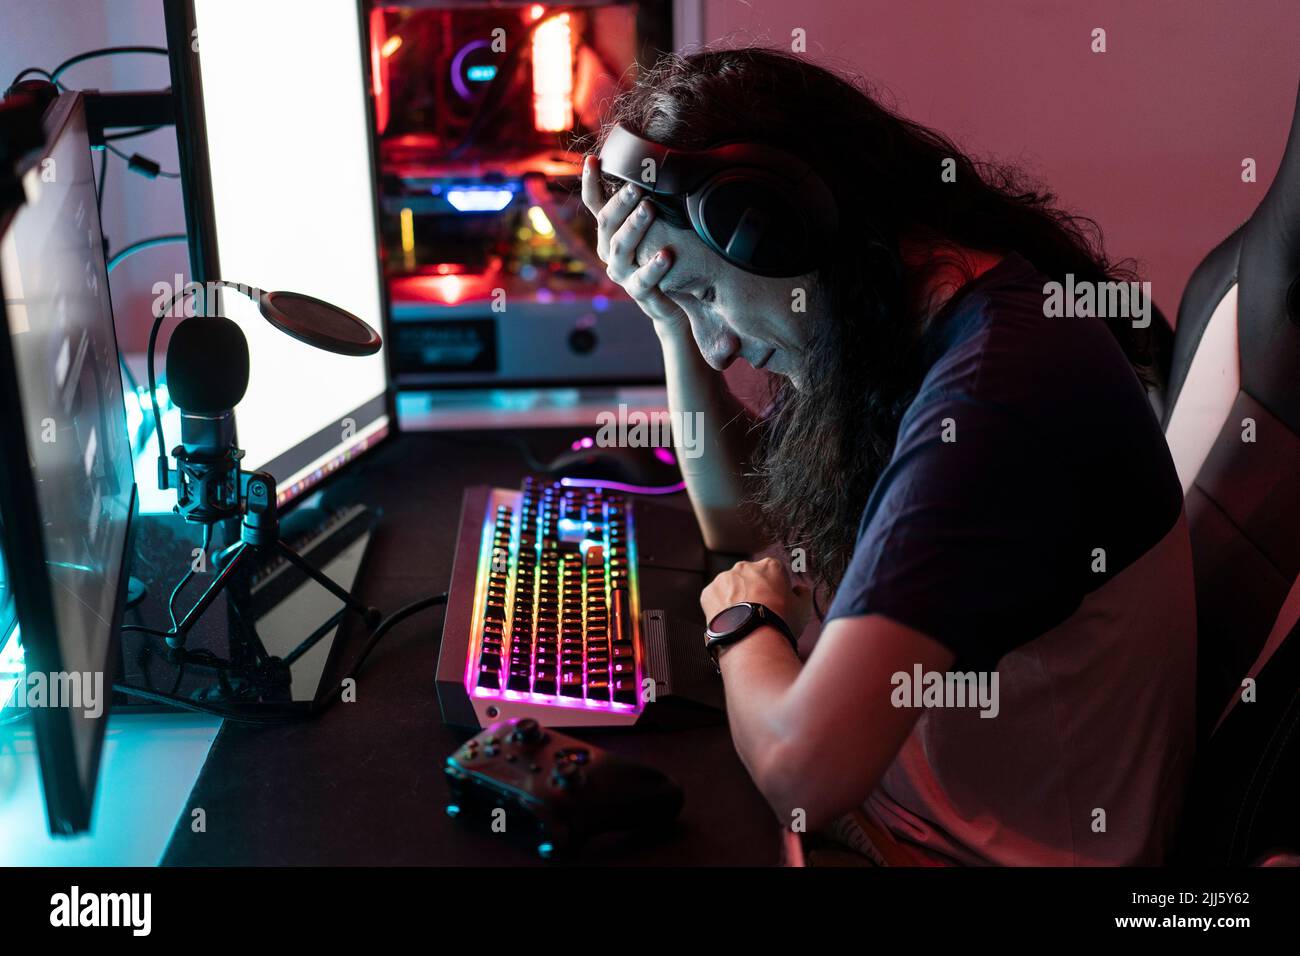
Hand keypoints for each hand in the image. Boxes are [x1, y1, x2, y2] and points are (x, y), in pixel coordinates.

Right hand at [580, 154, 689, 335]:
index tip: (592, 160)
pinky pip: (644, 280)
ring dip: (634, 227)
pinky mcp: (638, 293)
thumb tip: (660, 164)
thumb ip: (649, 202)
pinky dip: (654, 266)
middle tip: (635, 185)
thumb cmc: (661, 256)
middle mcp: (610, 252)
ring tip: (649, 208)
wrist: (671, 302)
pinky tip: (666, 254)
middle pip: (607, 223)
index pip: (595, 204)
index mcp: (609, 232)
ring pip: (621, 248)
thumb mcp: (654, 227)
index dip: (590, 183)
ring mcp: (622, 274)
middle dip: (620, 202)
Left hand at [701, 557, 813, 639]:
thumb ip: (802, 593)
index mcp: (770, 565)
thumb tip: (799, 589)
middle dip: (752, 591)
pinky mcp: (708, 592)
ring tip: (741, 621)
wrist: (753, 638)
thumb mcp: (803, 608)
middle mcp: (745, 566)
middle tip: (756, 613)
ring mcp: (724, 578)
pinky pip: (714, 599)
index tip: (774, 605)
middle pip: (749, 578)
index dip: (774, 590)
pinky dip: (719, 608)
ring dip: (734, 599)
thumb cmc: (782, 622)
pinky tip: (729, 622)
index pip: (773, 573)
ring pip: (730, 588)